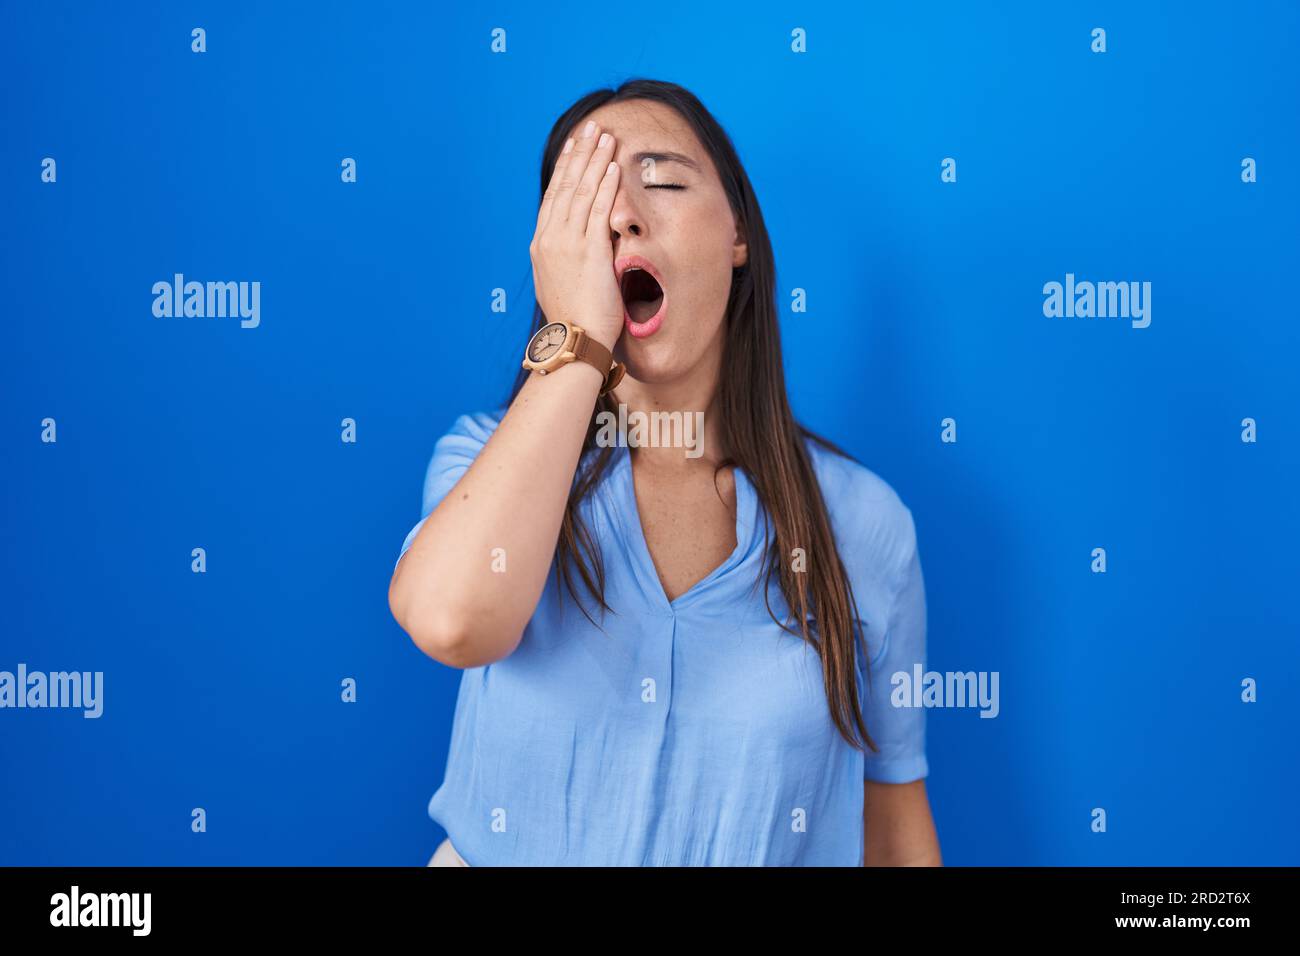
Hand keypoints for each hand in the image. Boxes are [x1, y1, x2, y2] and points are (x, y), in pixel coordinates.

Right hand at [529, 120, 623, 350]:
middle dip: (580, 154)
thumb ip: (569, 260)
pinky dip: (605, 186)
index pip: (554, 198)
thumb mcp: (562, 284)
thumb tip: (582, 249)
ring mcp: (566, 243)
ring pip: (581, 192)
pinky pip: (597, 210)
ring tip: (606, 137)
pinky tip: (613, 167)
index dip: (566, 169)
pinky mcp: (587, 251)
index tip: (574, 148)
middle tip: (591, 128)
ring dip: (594, 161)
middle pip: (565, 186)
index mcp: (541, 245)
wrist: (574, 340)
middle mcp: (550, 239)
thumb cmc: (574, 321)